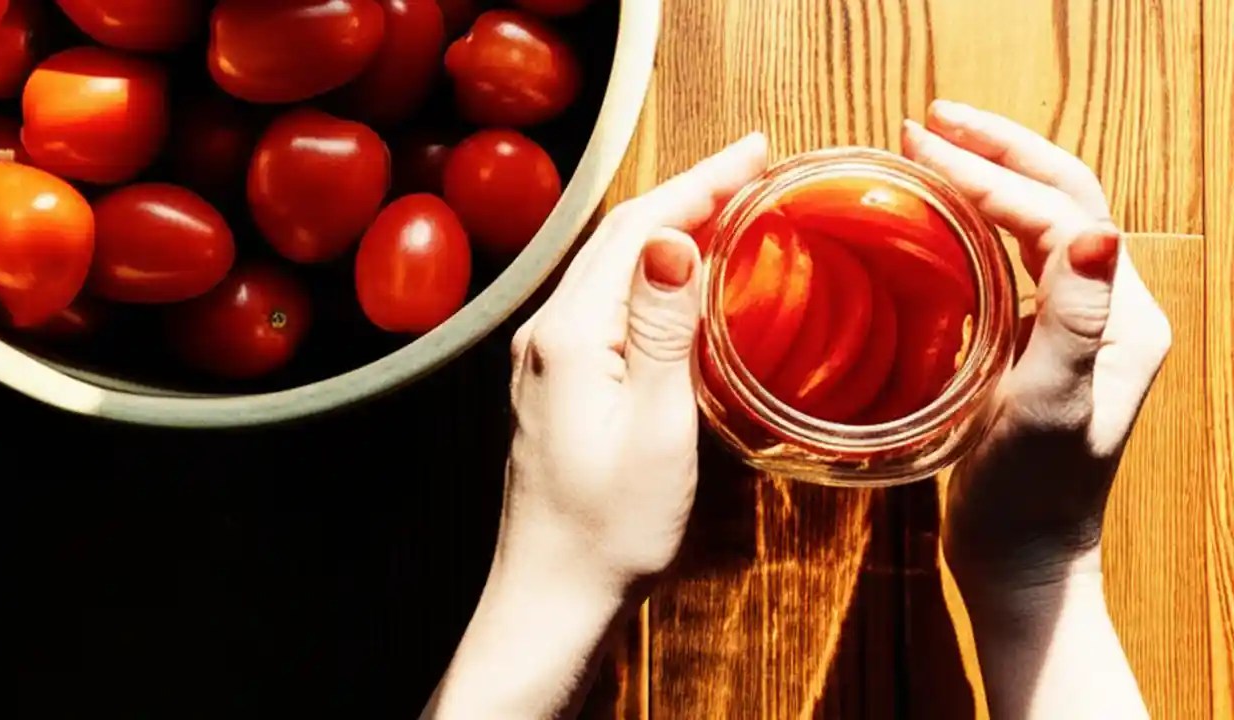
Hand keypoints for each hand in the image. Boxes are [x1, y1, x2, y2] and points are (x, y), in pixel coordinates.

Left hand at [423, 134, 769, 719]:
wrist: (552, 593)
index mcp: (570, 335)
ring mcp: (546, 358)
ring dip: (667, 227)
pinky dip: (648, 272)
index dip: (699, 182)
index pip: (638, 230)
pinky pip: (605, 301)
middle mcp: (547, 334)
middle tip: (751, 167)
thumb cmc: (609, 526)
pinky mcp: (555, 381)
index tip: (753, 153)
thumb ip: (663, 330)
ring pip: (611, 266)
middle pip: (620, 237)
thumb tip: (675, 240)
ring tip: (727, 204)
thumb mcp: (656, 427)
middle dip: (687, 192)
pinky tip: (680, 275)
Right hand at [901, 101, 1171, 589]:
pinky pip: (1007, 259)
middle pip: (1060, 196)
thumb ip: (1076, 320)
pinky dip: (970, 222)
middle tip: (930, 119)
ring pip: (1032, 221)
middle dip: (998, 148)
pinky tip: (930, 216)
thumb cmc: (1033, 495)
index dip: (997, 173)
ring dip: (985, 174)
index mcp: (1122, 314)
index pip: (1062, 212)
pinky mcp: (1034, 342)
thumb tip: (1094, 232)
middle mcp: (1105, 307)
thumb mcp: (1055, 407)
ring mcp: (1070, 324)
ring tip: (929, 147)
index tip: (929, 148)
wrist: (1021, 559)